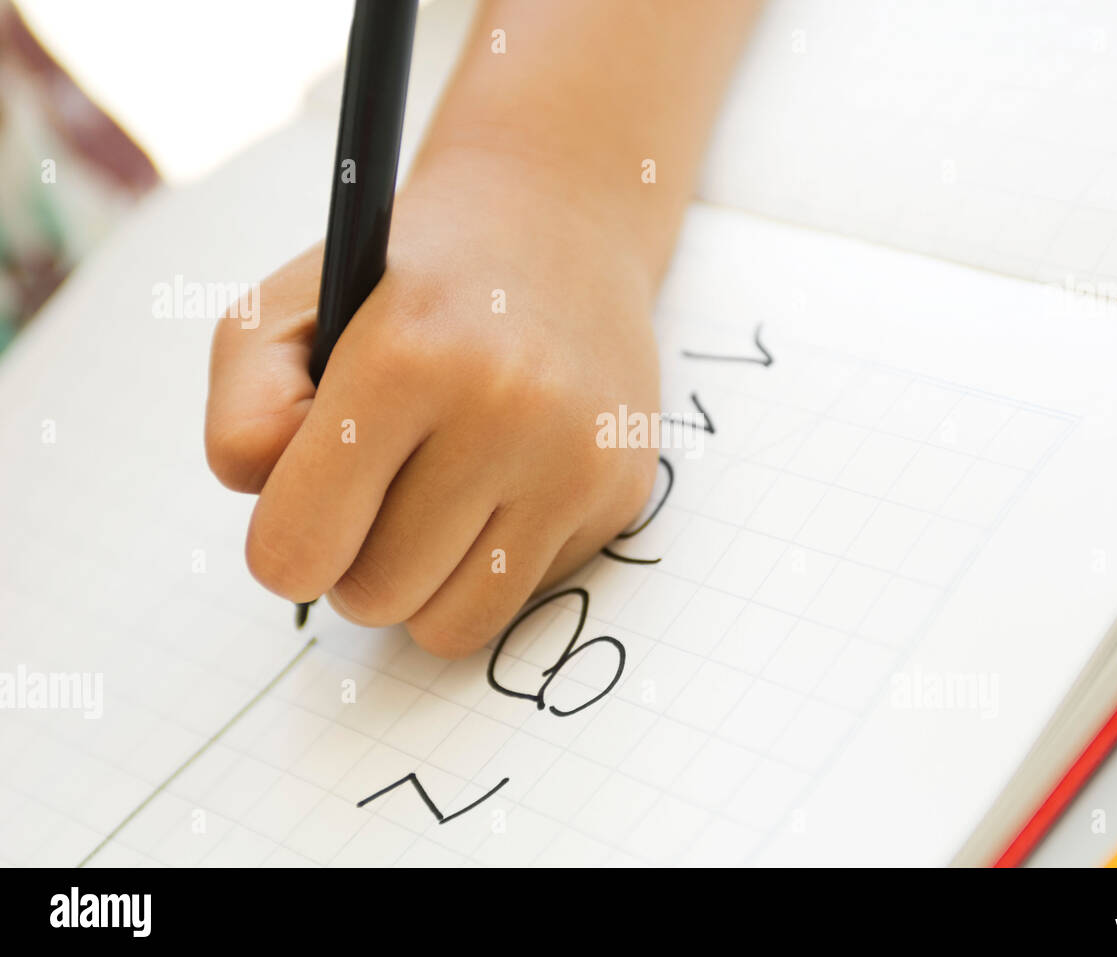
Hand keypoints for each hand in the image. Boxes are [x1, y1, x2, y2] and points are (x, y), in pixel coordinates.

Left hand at [205, 147, 659, 656]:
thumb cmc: (403, 286)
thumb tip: (282, 540)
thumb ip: (242, 420)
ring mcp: (577, 458)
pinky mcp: (622, 492)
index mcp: (406, 358)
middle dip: (354, 560)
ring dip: (420, 582)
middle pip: (373, 596)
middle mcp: (508, 411)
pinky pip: (517, 602)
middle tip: (372, 491)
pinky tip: (498, 488)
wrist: (556, 230)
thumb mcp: (279, 313)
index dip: (281, 544)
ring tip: (427, 502)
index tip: (301, 510)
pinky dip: (488, 567)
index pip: (297, 548)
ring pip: (449, 627)